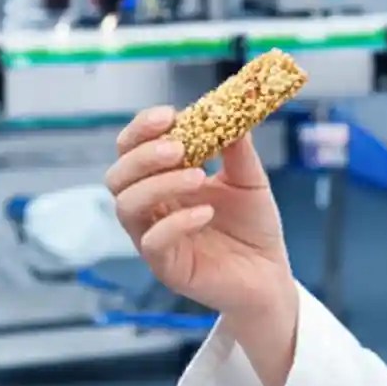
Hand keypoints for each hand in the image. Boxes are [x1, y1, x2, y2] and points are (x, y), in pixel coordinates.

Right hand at [105, 106, 296, 319]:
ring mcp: (153, 239)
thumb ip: (238, 149)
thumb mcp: (250, 180)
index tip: (169, 114)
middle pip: (117, 176)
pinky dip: (176, 222)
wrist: (270, 274)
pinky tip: (205, 212)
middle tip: (177, 148)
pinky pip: (153, 243)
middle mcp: (150, 209)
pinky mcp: (167, 268)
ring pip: (127, 207)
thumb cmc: (253, 227)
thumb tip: (231, 111)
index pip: (131, 149)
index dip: (142, 129)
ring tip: (199, 176)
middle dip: (142, 156)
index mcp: (163, 181)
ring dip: (158, 185)